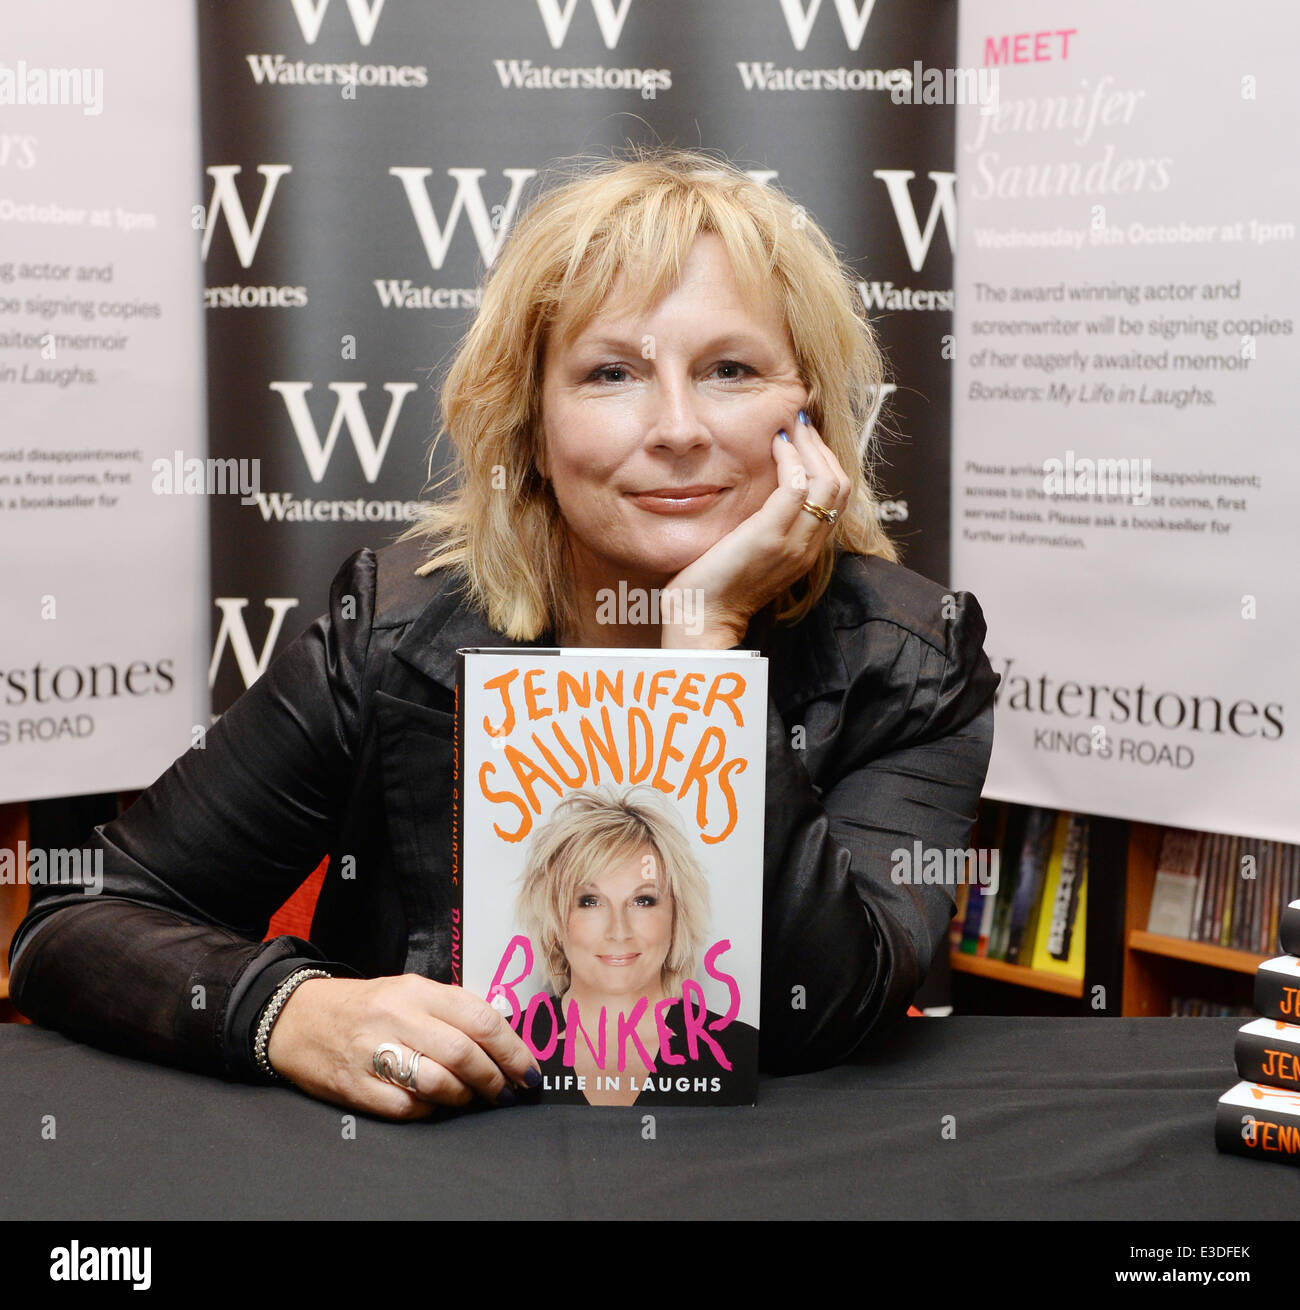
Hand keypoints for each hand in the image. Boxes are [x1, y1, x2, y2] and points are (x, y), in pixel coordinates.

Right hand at [267, 974, 541, 1119]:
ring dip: (464, 1097)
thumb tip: (504, 1043)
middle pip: (463, 1053)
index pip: (480, 1018)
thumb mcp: (410, 991)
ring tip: (471, 1097)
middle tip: (507, 1091)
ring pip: (437, 1082)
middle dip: (494, 1078)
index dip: (512, 1049)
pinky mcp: (354, 1085)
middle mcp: (396, 1016)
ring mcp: (373, 1052)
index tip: (529, 1070)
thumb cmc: (368, 1006)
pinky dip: (429, 1110)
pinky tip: (434, 1104)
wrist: (299, 1018)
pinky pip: (405, 1107)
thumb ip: (453, 1011)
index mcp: (417, 989)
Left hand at [659, 409, 848, 647]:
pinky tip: (775, 446)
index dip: (825, 461)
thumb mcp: (750, 549)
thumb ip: (764, 523)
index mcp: (807, 550)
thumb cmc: (715, 584)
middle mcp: (809, 546)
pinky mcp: (771, 535)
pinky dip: (791, 459)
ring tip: (790, 428)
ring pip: (828, 481)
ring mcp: (794, 542)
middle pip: (840, 485)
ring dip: (810, 447)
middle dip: (822, 448)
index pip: (836, 497)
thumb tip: (759, 490)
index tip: (802, 439)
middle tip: (799, 424)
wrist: (701, 617)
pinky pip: (798, 486)